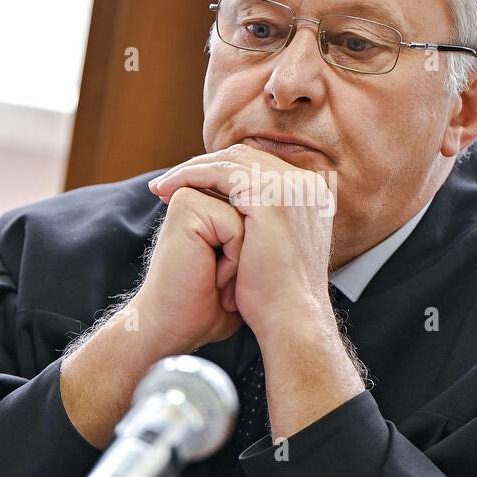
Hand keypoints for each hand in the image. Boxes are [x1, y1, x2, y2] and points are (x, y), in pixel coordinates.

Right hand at [132, 185, 245, 352]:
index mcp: (208, 209)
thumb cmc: (207, 308)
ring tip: (215, 281)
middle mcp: (198, 199)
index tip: (219, 280)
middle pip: (255, 215)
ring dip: (240, 260)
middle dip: (246, 257)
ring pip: (248, 220)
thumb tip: (293, 225)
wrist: (173, 329)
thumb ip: (259, 241)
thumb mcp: (243, 271)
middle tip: (216, 283)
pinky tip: (211, 277)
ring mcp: (191, 200)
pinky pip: (236, 228)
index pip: (258, 218)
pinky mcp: (187, 207)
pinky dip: (232, 261)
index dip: (252, 256)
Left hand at [147, 143, 334, 346]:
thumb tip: (246, 217)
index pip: (260, 166)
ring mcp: (291, 187)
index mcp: (313, 194)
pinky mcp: (270, 197)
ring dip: (192, 170)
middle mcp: (307, 185)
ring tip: (163, 186)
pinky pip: (221, 174)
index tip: (192, 185)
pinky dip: (191, 177)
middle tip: (170, 182)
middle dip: (204, 167)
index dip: (223, 172)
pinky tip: (169, 190)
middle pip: (245, 158)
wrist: (291, 319)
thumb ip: (270, 224)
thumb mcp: (279, 249)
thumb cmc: (280, 296)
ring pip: (230, 161)